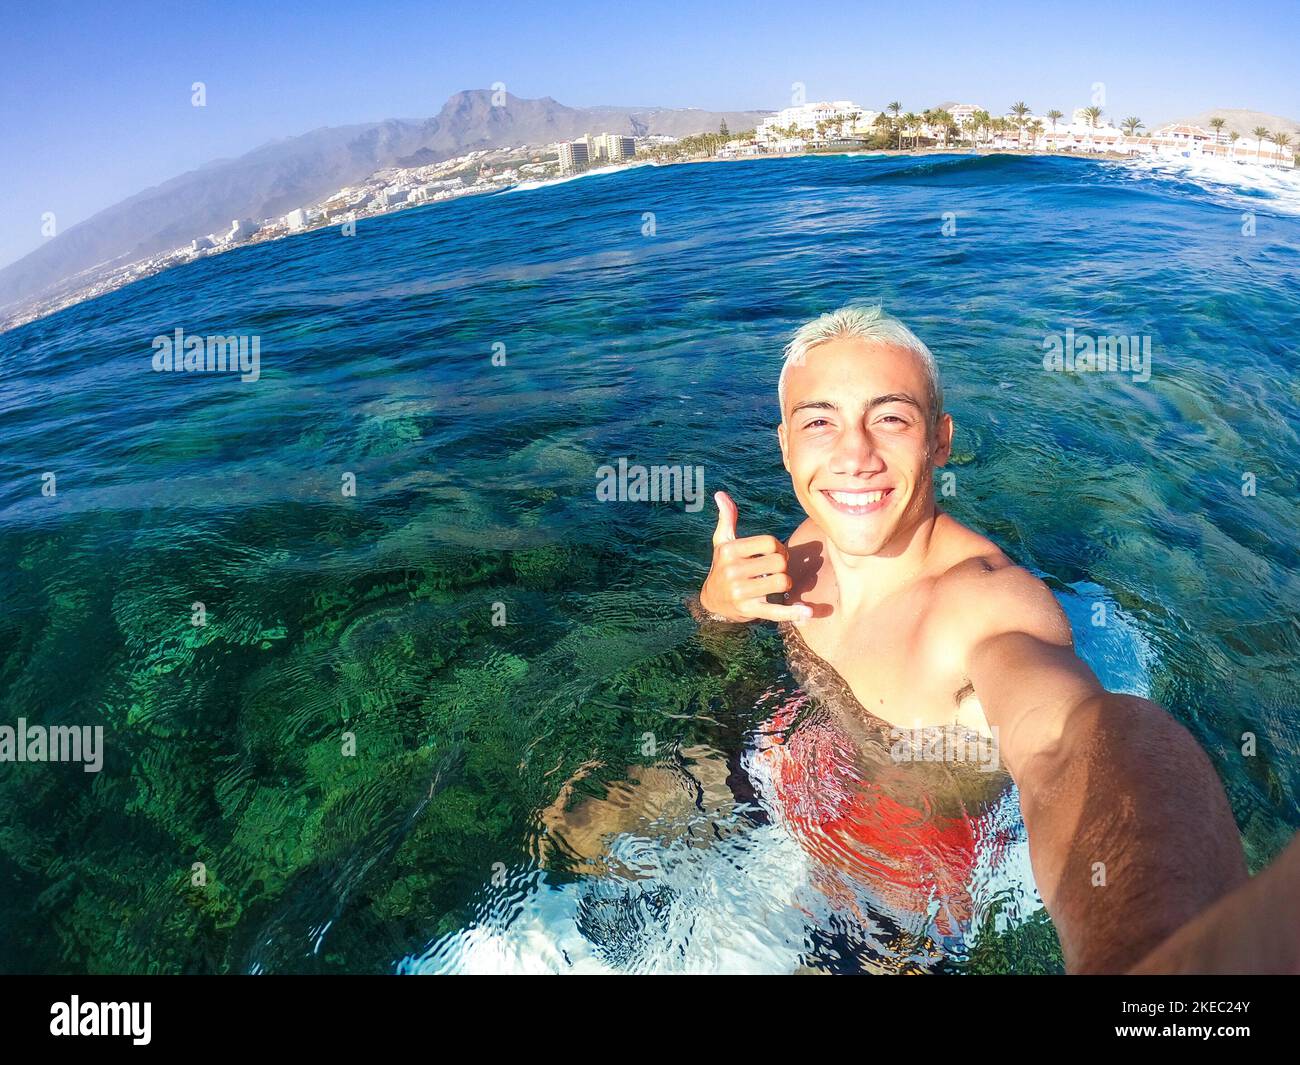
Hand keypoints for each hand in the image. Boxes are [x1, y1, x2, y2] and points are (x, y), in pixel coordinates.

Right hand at [699, 491, 812, 623]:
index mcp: (729, 551)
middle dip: (783, 566)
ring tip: (776, 584)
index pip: (770, 542)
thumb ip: (727, 518)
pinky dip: (793, 612)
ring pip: (782, 582)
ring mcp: (740, 592)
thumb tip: (720, 494)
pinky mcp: (748, 610)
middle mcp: (732, 570)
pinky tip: (808, 613)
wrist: (712, 601)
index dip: (779, 547)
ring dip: (786, 583)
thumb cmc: (723, 566)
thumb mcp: (722, 542)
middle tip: (775, 570)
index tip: (774, 554)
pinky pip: (775, 610)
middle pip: (779, 562)